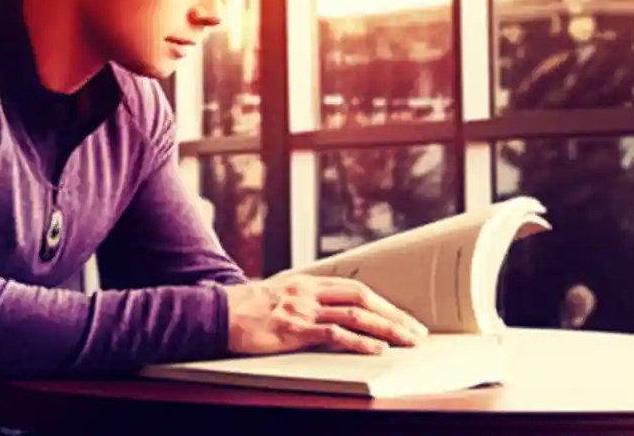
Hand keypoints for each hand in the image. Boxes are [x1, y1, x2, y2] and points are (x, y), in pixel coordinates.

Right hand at [223, 273, 428, 355]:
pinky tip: (376, 350)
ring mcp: (301, 310)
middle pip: (362, 297)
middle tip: (417, 331)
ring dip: (386, 328)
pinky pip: (333, 334)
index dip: (383, 302)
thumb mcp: (279, 294)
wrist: (216, 313)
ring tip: (408, 341)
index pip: (355, 288)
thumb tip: (330, 311)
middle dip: (394, 315)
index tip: (403, 317)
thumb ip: (304, 299)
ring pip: (355, 315)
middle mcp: (308, 292)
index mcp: (306, 282)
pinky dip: (359, 342)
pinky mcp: (293, 330)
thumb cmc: (245, 308)